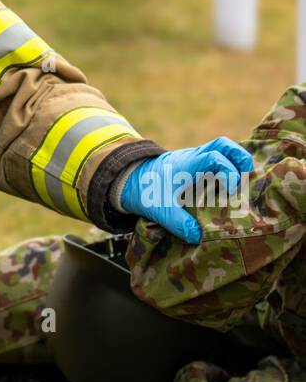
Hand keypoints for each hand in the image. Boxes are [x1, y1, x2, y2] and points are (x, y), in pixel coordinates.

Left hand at [119, 137, 253, 243]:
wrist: (134, 178)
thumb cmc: (149, 191)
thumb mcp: (161, 210)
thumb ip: (178, 223)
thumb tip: (198, 236)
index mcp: (188, 165)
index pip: (214, 157)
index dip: (228, 171)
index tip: (231, 191)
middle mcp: (195, 157)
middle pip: (223, 144)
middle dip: (240, 158)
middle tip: (247, 178)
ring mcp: (197, 158)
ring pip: (223, 148)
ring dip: (237, 162)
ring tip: (244, 184)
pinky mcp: (199, 164)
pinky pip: (219, 158)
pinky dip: (231, 167)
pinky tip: (234, 187)